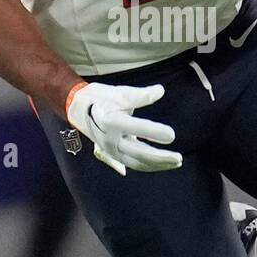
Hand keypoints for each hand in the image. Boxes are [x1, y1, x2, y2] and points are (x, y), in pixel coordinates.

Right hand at [66, 81, 181, 174]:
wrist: (79, 110)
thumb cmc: (101, 99)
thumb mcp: (119, 92)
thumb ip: (140, 95)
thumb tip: (160, 91)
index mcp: (110, 120)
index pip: (134, 128)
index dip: (153, 132)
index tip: (172, 135)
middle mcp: (109, 139)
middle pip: (137, 153)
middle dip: (159, 157)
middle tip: (178, 157)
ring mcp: (111, 150)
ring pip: (137, 162)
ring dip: (157, 164)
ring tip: (177, 161)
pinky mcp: (114, 155)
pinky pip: (135, 163)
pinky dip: (150, 165)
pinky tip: (165, 163)